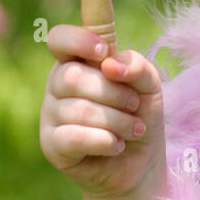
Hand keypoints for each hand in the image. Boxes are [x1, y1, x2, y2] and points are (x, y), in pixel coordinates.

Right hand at [39, 25, 165, 199]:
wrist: (140, 163)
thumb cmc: (139, 115)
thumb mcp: (149, 85)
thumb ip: (136, 66)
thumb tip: (109, 64)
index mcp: (79, 59)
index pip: (61, 37)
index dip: (76, 36)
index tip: (102, 47)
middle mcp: (58, 82)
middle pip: (74, 76)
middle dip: (115, 92)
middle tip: (134, 105)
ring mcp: (50, 113)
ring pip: (78, 109)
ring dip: (118, 121)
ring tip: (132, 130)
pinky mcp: (51, 144)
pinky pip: (74, 136)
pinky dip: (106, 142)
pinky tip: (116, 146)